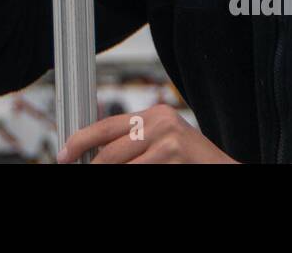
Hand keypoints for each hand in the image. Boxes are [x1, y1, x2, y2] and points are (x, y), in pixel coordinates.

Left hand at [56, 104, 238, 163]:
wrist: (228, 171)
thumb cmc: (192, 165)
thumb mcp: (163, 144)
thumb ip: (133, 143)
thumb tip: (96, 154)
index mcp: (153, 114)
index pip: (105, 126)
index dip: (80, 141)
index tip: (63, 154)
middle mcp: (159, 121)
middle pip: (109, 151)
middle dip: (93, 167)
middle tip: (80, 171)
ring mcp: (167, 138)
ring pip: (119, 165)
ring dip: (110, 174)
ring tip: (105, 175)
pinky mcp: (173, 154)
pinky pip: (138, 173)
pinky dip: (131, 176)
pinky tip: (141, 175)